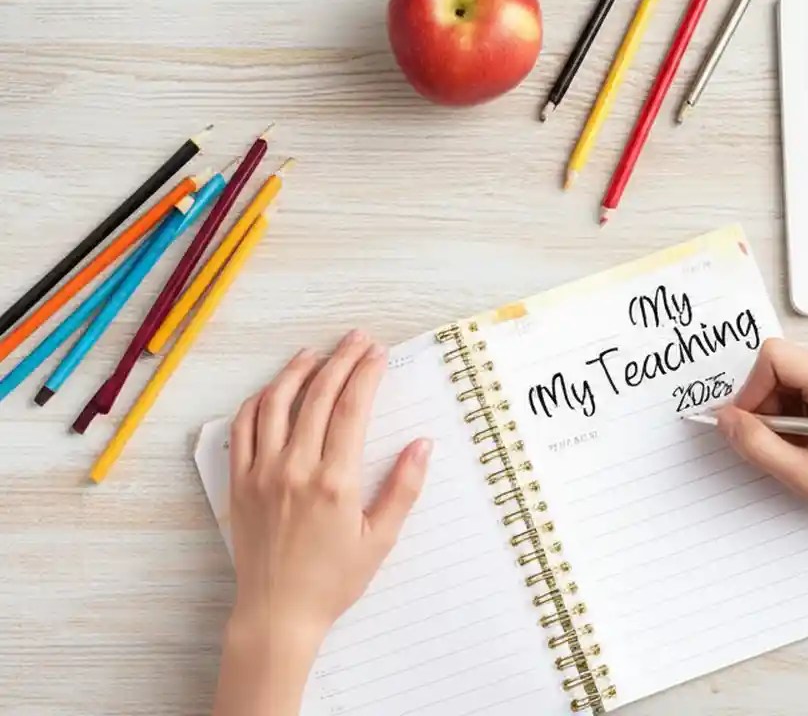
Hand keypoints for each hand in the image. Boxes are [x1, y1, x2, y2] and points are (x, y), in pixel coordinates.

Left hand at [226, 329, 430, 649]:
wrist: (278, 614)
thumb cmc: (333, 581)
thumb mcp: (380, 539)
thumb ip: (403, 489)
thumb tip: (422, 445)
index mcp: (334, 481)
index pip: (352, 409)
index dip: (366, 374)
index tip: (378, 353)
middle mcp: (295, 469)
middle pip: (318, 396)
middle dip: (340, 360)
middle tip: (357, 340)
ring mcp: (262, 473)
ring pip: (275, 403)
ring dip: (297, 371)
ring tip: (316, 354)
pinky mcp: (239, 483)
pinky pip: (241, 428)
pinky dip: (258, 401)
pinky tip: (273, 391)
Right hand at [716, 339, 807, 536]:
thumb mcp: (803, 473)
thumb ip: (757, 444)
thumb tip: (724, 419)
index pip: (773, 357)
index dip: (751, 391)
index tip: (749, 426)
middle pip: (779, 366)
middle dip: (766, 405)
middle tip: (775, 444)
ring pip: (789, 377)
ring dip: (780, 413)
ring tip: (798, 448)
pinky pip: (804, 386)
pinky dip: (795, 414)